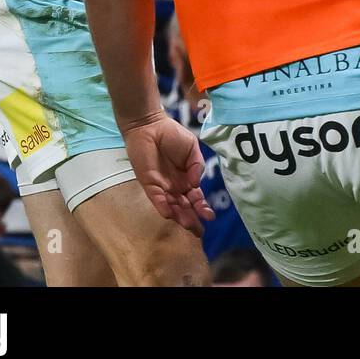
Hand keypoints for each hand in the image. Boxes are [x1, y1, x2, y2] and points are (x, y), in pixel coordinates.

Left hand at [120, 111, 213, 236]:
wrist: (150, 126)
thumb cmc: (172, 135)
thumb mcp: (192, 149)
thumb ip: (197, 165)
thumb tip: (196, 184)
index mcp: (187, 179)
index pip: (195, 198)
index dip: (202, 208)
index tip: (210, 217)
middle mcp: (175, 186)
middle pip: (184, 207)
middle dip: (192, 219)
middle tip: (199, 232)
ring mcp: (162, 186)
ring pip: (172, 206)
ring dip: (179, 216)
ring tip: (188, 225)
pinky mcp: (149, 184)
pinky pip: (157, 198)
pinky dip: (163, 206)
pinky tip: (169, 213)